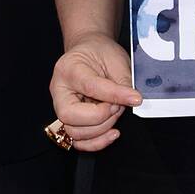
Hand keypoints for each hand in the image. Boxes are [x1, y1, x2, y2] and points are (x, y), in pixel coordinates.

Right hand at [50, 32, 141, 152]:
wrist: (89, 51)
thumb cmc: (99, 52)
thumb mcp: (115, 59)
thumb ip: (122, 82)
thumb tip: (132, 101)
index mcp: (68, 69)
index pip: (90, 86)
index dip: (115, 95)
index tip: (135, 98)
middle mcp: (59, 90)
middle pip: (71, 116)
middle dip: (101, 117)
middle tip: (118, 105)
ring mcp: (61, 107)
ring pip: (74, 132)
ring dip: (101, 129)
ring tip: (115, 113)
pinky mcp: (69, 121)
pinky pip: (78, 142)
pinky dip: (96, 142)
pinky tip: (111, 133)